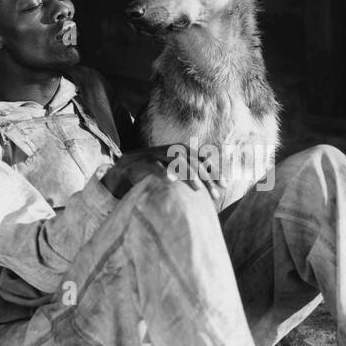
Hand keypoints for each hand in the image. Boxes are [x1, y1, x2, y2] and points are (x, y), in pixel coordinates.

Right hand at [100, 145, 222, 204]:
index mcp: (176, 152)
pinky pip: (152, 166)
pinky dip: (162, 172)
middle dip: (205, 176)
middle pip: (190, 159)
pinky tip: (171, 180)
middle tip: (215, 194)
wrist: (119, 172)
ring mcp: (152, 156)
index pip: (200, 158)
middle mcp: (166, 151)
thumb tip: (210, 177)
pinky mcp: (139, 164)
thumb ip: (188, 172)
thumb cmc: (149, 173)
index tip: (225, 185)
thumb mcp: (172, 172)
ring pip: (174, 161)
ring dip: (187, 174)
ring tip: (197, 189)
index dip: (213, 170)